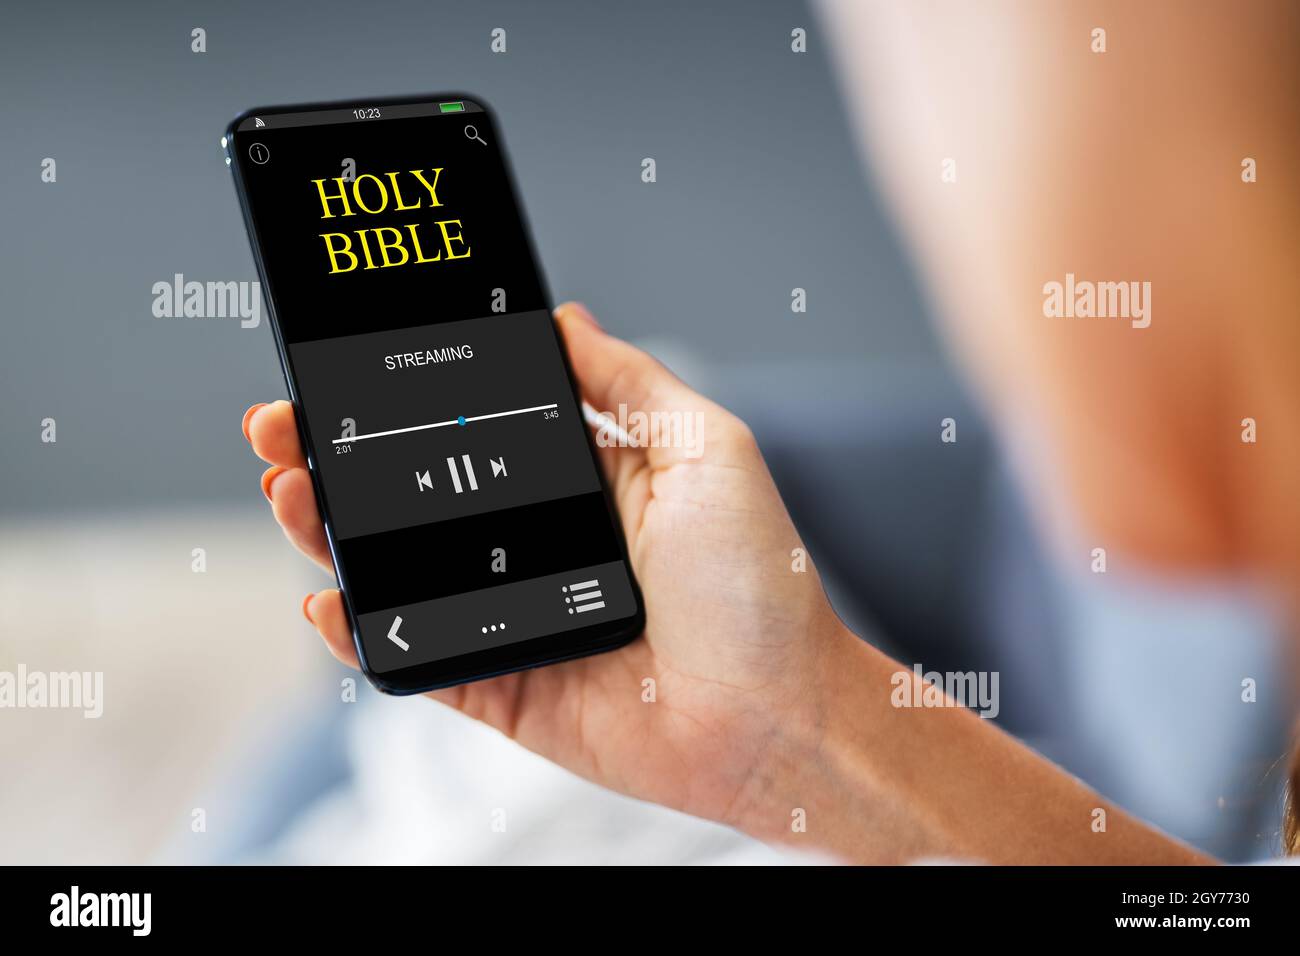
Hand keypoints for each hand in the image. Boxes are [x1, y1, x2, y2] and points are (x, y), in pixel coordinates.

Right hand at [242, 302, 851, 832]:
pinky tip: (328, 597)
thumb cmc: (762, 584)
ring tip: (290, 491)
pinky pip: (417, 657)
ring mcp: (512, 614)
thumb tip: (565, 320)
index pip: (470, 428)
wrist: (778, 713)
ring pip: (399, 570)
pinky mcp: (501, 685)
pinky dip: (362, 635)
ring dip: (331, 532)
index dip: (405, 399)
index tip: (348, 368)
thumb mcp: (706, 449)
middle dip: (340, 458)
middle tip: (283, 427)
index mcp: (582, 481)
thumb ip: (630, 382)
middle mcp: (539, 543)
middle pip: (415, 494)